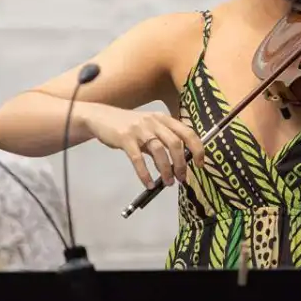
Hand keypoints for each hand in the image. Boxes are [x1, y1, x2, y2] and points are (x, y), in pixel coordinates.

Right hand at [83, 105, 204, 188]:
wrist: (101, 117)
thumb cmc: (129, 125)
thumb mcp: (149, 127)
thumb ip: (163, 140)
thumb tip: (180, 163)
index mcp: (164, 118)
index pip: (188, 132)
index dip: (197, 149)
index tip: (200, 165)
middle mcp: (154, 121)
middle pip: (175, 143)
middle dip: (182, 164)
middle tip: (182, 178)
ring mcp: (139, 129)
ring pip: (159, 151)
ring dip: (166, 170)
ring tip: (168, 183)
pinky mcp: (125, 138)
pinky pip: (138, 159)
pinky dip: (145, 174)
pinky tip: (149, 184)